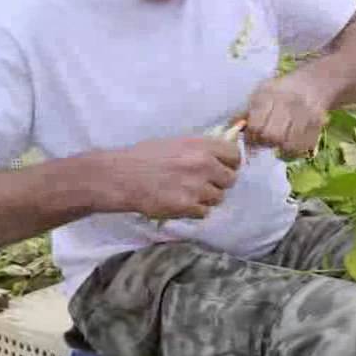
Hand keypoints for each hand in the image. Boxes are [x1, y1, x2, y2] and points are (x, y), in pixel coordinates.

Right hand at [93, 137, 240, 219]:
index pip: (235, 156)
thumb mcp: (176, 143)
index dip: (229, 164)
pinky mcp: (187, 206)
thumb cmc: (144, 157)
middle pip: (230, 179)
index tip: (221, 168)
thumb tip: (220, 156)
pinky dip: (195, 210)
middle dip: (219, 183)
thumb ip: (200, 149)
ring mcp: (197, 186)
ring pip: (218, 198)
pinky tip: (180, 203)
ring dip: (206, 198)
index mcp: (202, 145)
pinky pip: (204, 212)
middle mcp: (204, 164)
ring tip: (188, 194)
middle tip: (204, 184)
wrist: (121, 177)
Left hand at [243, 71, 329, 158]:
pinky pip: (303, 146)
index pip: (256, 125)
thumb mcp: (261, 93)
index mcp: (269, 94)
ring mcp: (305, 114)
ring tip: (279, 140)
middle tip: (266, 139)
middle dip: (266, 142)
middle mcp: (288, 103)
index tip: (252, 136)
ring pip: (288, 144)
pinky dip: (295, 148)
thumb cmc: (282, 90)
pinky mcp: (318, 124)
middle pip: (272, 136)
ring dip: (280, 146)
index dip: (251, 136)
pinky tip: (292, 141)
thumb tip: (233, 128)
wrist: (314, 83)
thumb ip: (246, 111)